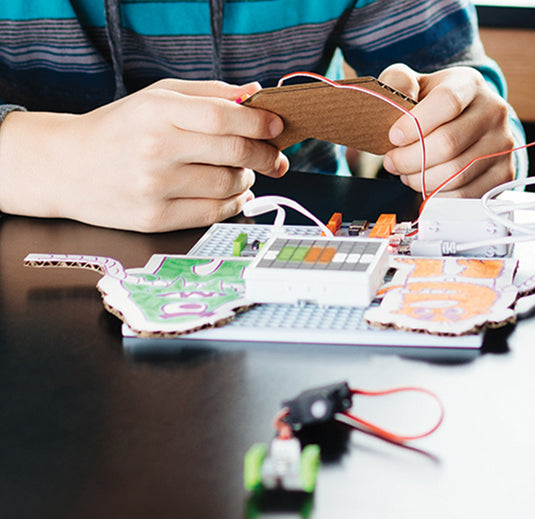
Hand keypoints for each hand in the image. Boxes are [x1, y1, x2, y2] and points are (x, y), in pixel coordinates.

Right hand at [0, 79, 288, 231]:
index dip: (258, 123)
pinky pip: (213, 213)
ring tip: (242, 171)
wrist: (66, 167)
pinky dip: (234, 203)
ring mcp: (155, 187)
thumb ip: (207, 94)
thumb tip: (256, 95)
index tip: (277, 127)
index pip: (222, 117)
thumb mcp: (156, 97)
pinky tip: (234, 194)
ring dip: (247, 179)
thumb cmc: (119, 128)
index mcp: (156, 112)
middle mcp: (155, 149)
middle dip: (266, 156)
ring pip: (228, 185)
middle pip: (233, 153)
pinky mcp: (155, 218)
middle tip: (277, 157)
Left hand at [378, 63, 515, 196]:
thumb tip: (394, 104)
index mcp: (470, 84)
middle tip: (392, 162)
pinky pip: (465, 194)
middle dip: (410, 159)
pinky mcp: (504, 173)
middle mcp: (493, 112)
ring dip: (421, 180)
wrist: (468, 120)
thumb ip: (398, 82)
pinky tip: (427, 184)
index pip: (447, 101)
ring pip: (455, 174)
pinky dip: (438, 195)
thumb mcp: (414, 84)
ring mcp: (503, 144)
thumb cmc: (435, 105)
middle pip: (448, 143)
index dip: (415, 124)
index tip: (394, 137)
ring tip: (407, 173)